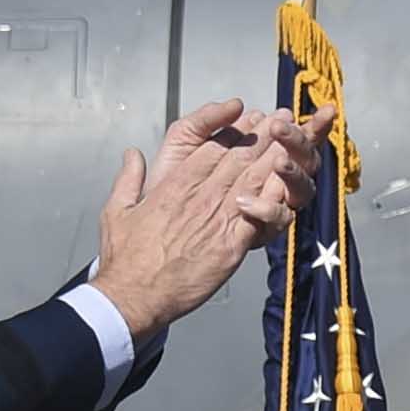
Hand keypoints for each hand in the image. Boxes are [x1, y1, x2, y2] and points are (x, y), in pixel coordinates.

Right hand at [87, 100, 330, 341]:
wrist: (135, 293)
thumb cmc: (125, 257)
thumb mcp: (117, 210)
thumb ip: (128, 178)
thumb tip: (132, 154)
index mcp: (175, 185)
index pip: (210, 149)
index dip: (234, 131)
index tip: (249, 118)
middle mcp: (199, 197)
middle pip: (238, 158)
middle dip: (262, 136)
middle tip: (281, 117)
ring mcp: (217, 219)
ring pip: (253, 181)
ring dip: (275, 157)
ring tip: (292, 139)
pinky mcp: (231, 245)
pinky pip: (261, 217)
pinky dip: (277, 198)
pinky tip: (292, 184)